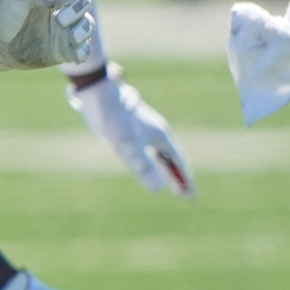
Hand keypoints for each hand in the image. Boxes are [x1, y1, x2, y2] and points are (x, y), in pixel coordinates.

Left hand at [0, 0, 95, 71]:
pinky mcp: (64, 48)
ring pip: (87, 24)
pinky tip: (76, 54)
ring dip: (82, 28)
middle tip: (56, 18)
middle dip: (75, 8)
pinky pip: (83, 50)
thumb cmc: (3, 7)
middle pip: (84, 0)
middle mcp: (64, 6)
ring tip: (66, 33)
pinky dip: (83, 51)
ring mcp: (66, 27)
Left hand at [68, 67, 193, 196]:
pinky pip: (149, 146)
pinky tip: (147, 160)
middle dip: (178, 176)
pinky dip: (153, 158)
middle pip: (172, 158)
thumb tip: (157, 190)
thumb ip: (143, 166)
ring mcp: (145, 126)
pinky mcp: (132, 125)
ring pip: (161, 151)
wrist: (98, 92)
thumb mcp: (127, 146)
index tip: (190, 197)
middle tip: (185, 195)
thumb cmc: (113, 119)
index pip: (178, 163)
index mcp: (160, 136)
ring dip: (166, 167)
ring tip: (169, 181)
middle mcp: (156, 130)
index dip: (184, 181)